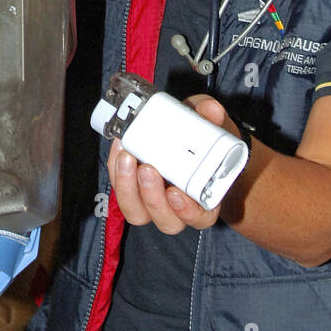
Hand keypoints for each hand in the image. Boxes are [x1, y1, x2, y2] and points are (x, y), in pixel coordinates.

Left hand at [106, 94, 243, 235]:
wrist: (190, 140)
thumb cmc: (206, 141)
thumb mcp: (213, 125)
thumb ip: (213, 118)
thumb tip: (212, 110)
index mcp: (207, 198)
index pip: (201, 217)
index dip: (188, 211)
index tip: (176, 193)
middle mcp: (179, 208)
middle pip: (166, 221)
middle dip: (152, 198)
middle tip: (148, 169)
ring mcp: (153, 201)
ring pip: (137, 213)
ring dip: (128, 188)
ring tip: (127, 158)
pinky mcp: (133, 189)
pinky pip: (121, 190)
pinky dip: (117, 171)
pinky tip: (120, 147)